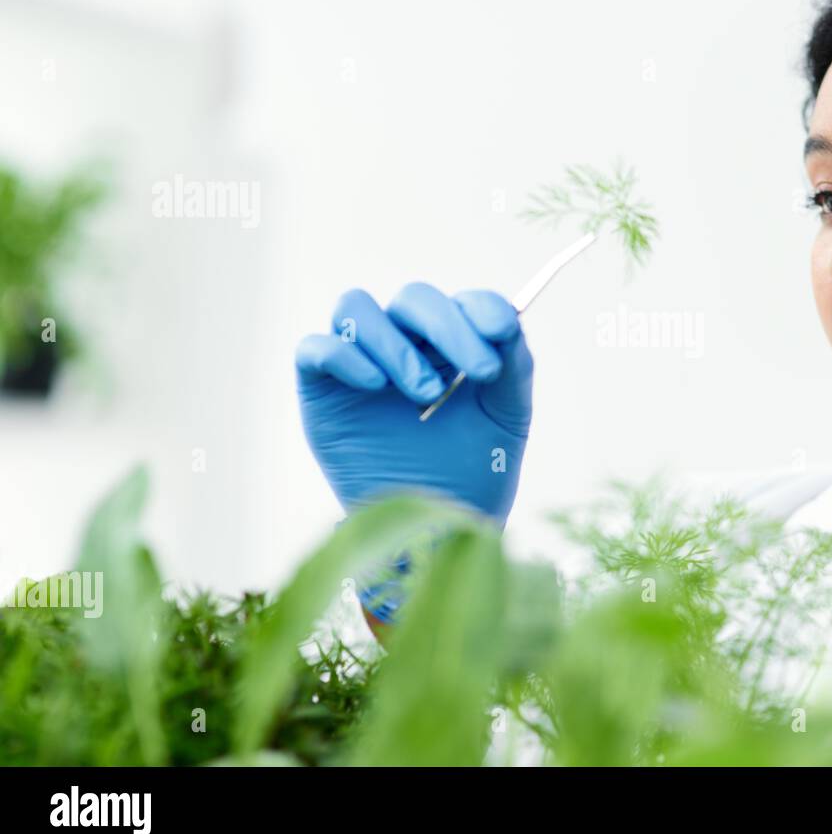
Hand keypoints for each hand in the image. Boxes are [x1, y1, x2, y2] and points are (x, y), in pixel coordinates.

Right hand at [296, 284, 532, 622]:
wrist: (434, 534)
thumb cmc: (471, 477)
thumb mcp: (505, 418)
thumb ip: (513, 366)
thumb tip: (508, 318)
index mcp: (448, 349)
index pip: (460, 303)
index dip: (481, 307)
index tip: (502, 332)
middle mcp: (401, 348)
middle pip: (413, 299)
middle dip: (449, 327)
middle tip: (480, 371)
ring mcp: (357, 367)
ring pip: (356, 308)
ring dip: (396, 344)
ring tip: (426, 394)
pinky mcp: (322, 393)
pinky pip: (315, 348)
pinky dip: (345, 356)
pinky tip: (377, 389)